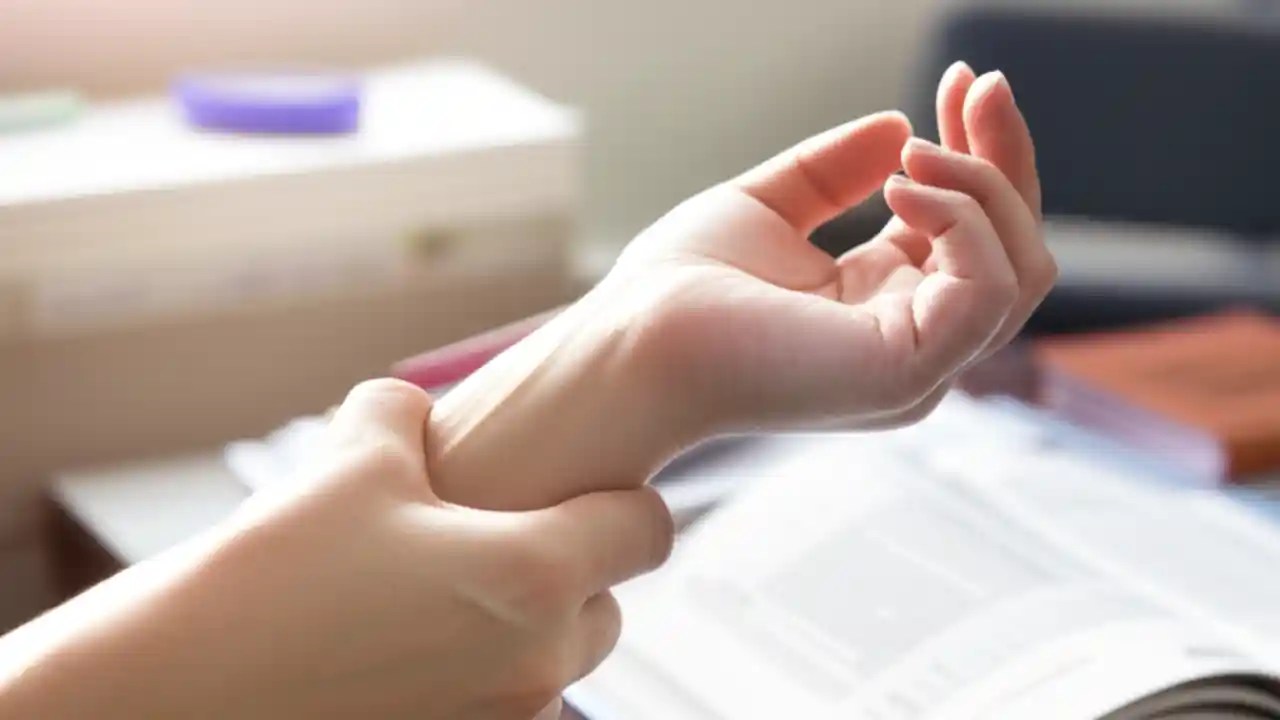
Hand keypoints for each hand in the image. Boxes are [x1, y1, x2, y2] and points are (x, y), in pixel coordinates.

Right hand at [0, 379, 673, 719]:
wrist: (175, 700)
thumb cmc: (266, 579)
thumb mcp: (347, 460)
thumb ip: (408, 414)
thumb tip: (418, 409)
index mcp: (532, 577)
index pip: (648, 530)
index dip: (625, 499)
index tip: (595, 490)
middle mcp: (537, 663)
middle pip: (607, 606)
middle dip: (566, 572)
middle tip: (489, 544)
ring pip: (556, 665)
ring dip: (522, 630)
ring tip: (436, 601)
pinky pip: (505, 707)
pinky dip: (481, 678)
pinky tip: (407, 652)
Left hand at [428, 64, 1053, 509]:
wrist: (628, 343)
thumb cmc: (677, 291)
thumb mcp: (768, 208)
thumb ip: (835, 175)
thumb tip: (897, 126)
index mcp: (883, 315)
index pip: (973, 238)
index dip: (979, 157)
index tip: (961, 84)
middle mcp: (914, 349)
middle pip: (1015, 252)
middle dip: (1004, 157)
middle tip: (977, 83)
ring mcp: (917, 368)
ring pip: (1020, 271)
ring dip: (985, 185)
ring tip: (916, 152)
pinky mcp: (906, 371)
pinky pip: (987, 288)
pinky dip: (963, 221)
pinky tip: (902, 187)